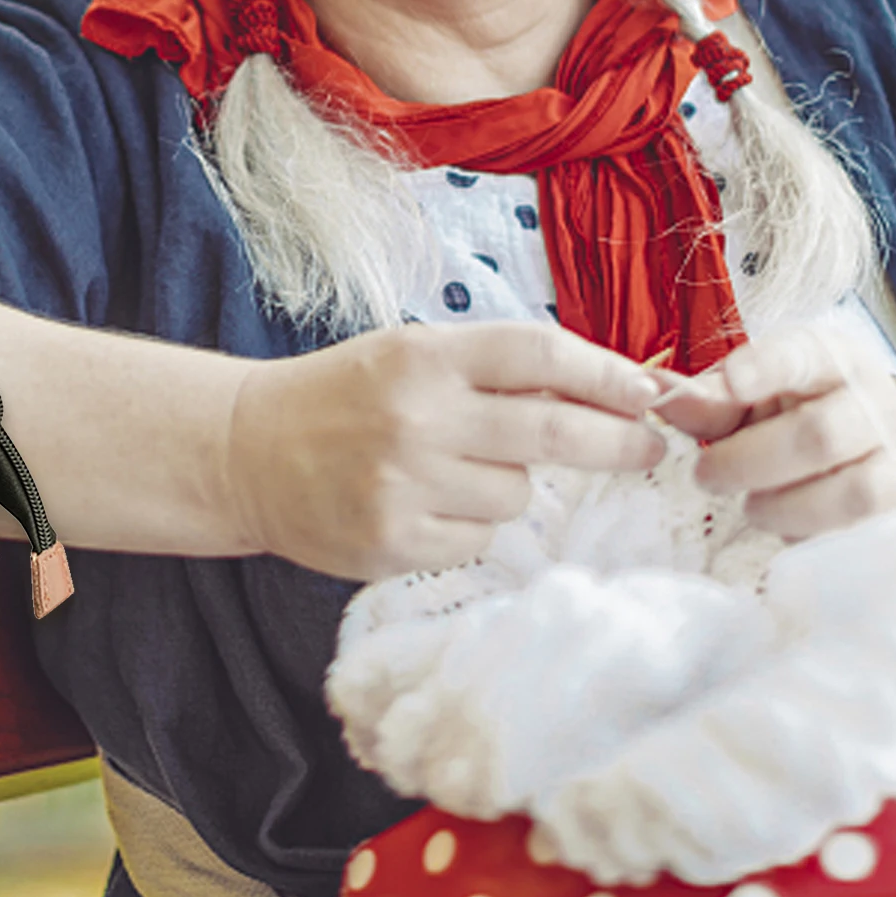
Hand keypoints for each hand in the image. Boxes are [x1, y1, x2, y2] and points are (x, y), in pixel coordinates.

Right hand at [227, 321, 665, 581]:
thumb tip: (603, 391)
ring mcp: (405, 483)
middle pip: (553, 430)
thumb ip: (491, 371)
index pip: (538, 353)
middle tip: (648, 447)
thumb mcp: (409, 357)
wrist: (247, 450)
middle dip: (617, 441)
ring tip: (453, 470)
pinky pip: (478, 540)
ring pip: (517, 495)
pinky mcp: (395, 542)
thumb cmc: (343, 396)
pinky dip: (468, 526)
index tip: (648, 391)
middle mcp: (417, 416)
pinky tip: (425, 505)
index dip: (606, 372)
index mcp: (423, 355)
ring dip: (510, 484)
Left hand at [652, 326, 895, 538]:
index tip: (731, 382)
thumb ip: (707, 399)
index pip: (799, 354)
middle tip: (704, 475)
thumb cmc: (805, 411)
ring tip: (749, 508)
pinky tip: (786, 527)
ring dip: (786, 505)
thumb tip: (650, 390)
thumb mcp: (754, 395)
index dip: (766, 368)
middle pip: (815, 434)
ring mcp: (893, 447)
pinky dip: (816, 529)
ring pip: (848, 486)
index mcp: (821, 356)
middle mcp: (866, 394)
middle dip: (751, 461)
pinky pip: (863, 522)